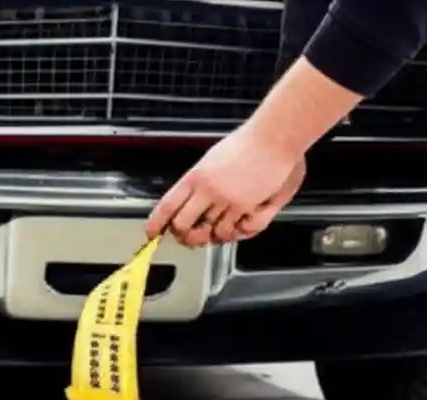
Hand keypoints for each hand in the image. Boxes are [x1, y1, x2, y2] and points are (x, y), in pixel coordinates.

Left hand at [145, 124, 306, 246]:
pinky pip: (236, 232)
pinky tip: (241, 222)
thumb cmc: (247, 145)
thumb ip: (199, 183)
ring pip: (211, 233)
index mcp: (195, 177)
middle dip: (185, 236)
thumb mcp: (212, 161)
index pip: (167, 206)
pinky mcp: (246, 207)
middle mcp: (208, 191)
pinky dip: (237, 232)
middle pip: (182, 226)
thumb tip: (186, 202)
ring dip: (215, 236)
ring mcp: (227, 200)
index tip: (152, 233)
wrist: (275, 136)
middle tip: (191, 236)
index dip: (156, 223)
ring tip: (222, 227)